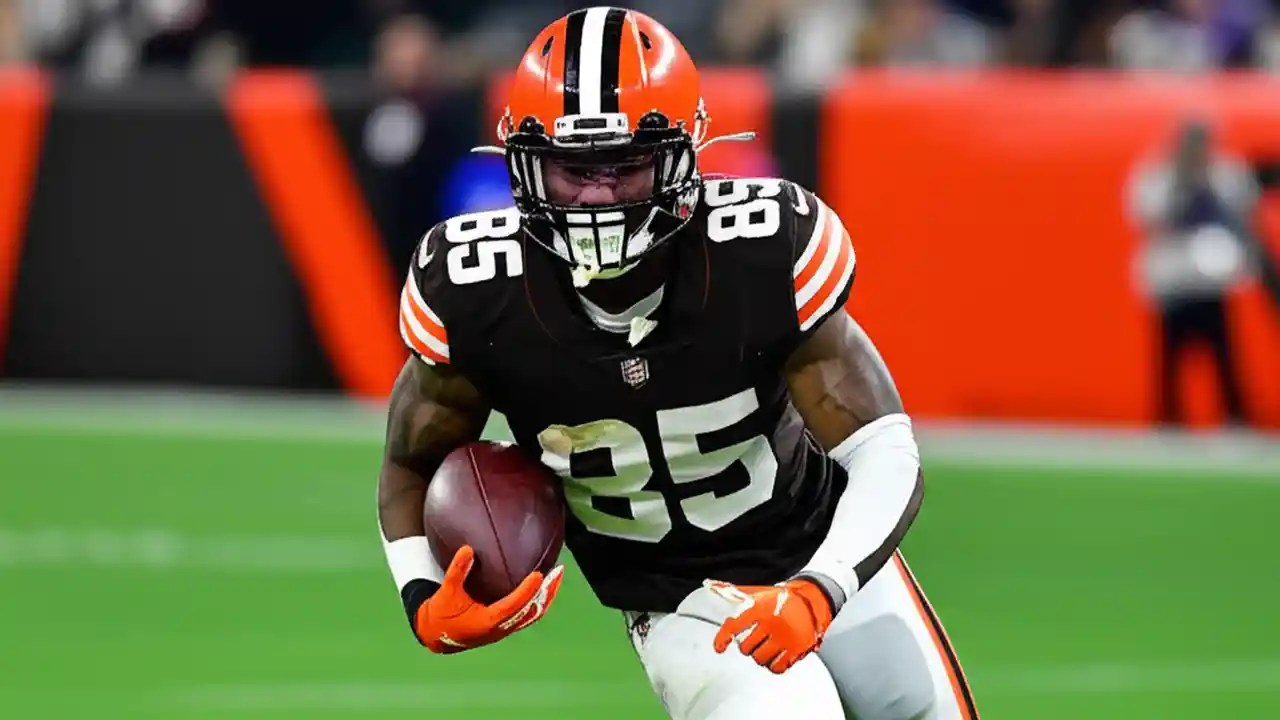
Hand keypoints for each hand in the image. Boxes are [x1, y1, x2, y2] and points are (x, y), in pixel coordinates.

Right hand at [413, 545, 563, 653]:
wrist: (435, 635)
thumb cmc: (441, 614)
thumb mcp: (446, 592)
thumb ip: (457, 571)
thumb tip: (468, 549)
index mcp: (487, 622)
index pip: (514, 606)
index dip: (528, 591)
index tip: (539, 575)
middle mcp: (500, 628)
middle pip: (532, 612)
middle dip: (547, 592)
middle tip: (558, 572)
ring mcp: (504, 630)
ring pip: (533, 615)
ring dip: (546, 597)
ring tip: (556, 577)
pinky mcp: (504, 628)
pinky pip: (528, 615)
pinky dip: (538, 601)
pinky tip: (542, 587)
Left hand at [707, 578, 833, 673]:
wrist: (811, 600)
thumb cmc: (780, 598)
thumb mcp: (758, 593)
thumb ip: (734, 591)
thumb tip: (710, 585)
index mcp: (760, 608)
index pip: (734, 626)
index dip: (723, 638)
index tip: (719, 647)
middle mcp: (771, 623)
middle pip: (746, 648)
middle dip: (747, 645)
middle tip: (755, 639)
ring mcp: (785, 638)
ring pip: (760, 659)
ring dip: (760, 656)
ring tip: (766, 647)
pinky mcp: (797, 650)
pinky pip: (777, 667)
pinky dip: (773, 665)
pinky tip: (774, 657)